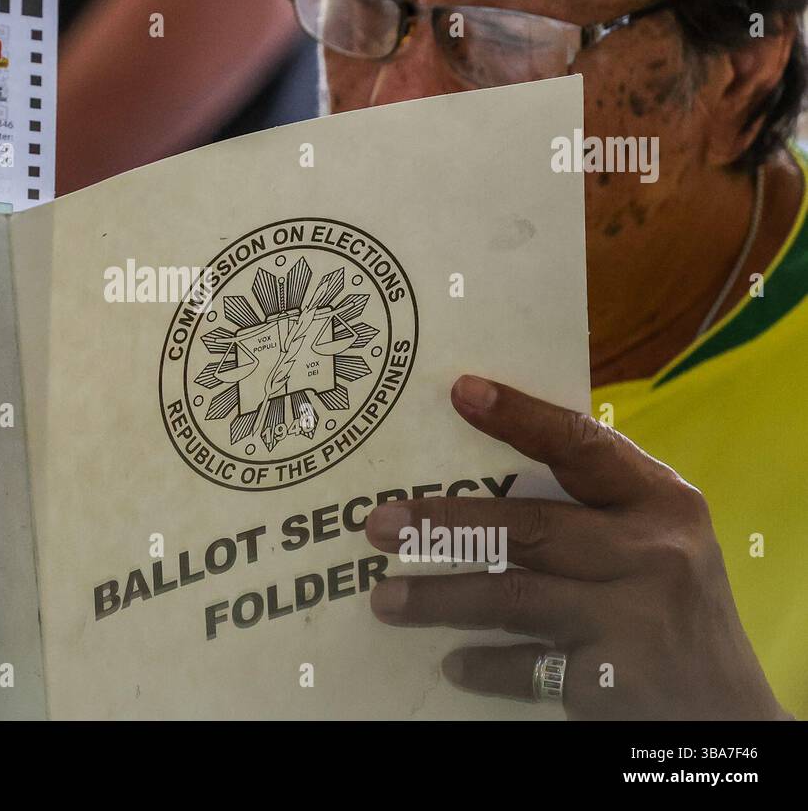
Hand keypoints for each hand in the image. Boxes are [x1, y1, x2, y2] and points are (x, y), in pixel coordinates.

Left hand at [364, 375, 787, 719]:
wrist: (730, 716)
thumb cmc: (674, 608)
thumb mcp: (656, 542)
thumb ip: (593, 508)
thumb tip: (479, 474)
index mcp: (661, 502)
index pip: (583, 446)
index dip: (520, 417)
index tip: (461, 391)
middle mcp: (651, 553)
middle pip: (528, 527)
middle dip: (443, 524)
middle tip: (378, 525)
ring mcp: (634, 619)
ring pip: (512, 598)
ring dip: (438, 598)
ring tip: (385, 599)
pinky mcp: (613, 681)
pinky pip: (527, 669)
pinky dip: (484, 666)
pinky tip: (453, 661)